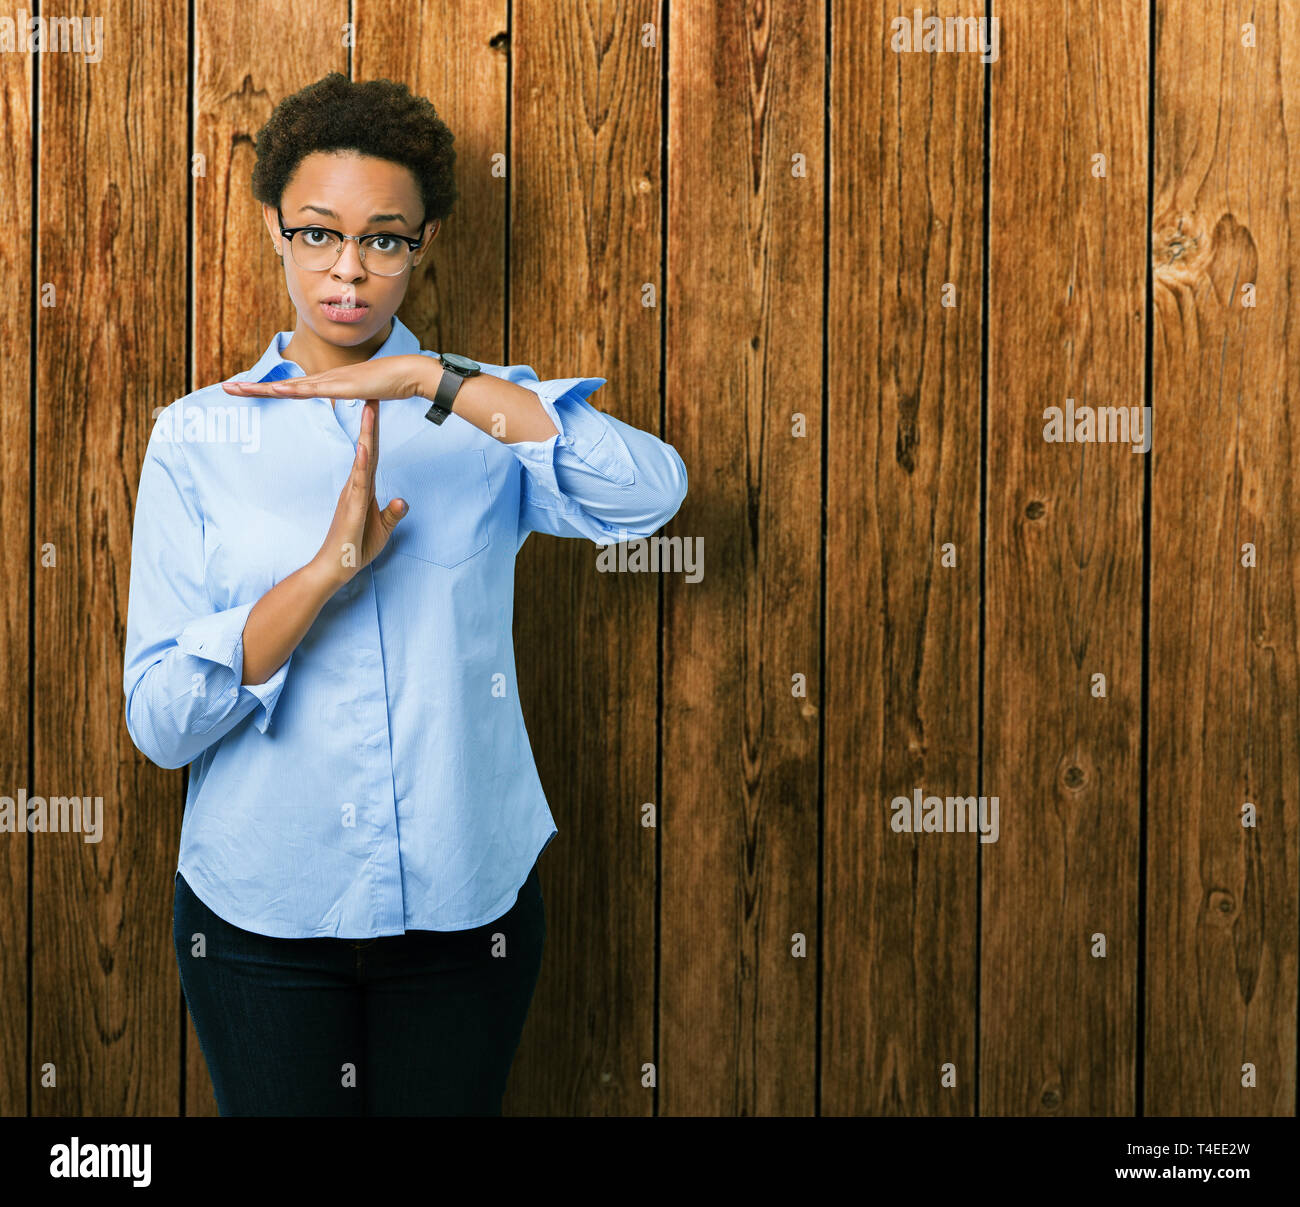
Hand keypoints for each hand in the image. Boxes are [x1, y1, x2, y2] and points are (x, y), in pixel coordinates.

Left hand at [221, 353, 436, 403]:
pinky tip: (275, 390)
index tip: (248, 390)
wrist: (410, 373)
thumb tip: (356, 402)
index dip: (269, 390)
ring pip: (290, 387)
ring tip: (236, 388)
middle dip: (253, 387)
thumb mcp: (368, 395)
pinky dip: (292, 391)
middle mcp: (325, 380)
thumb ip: (358, 397)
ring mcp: (332, 381)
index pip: (292, 389)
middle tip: (225, 387)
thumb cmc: (393, 383)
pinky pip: (313, 391)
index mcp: (329, 384)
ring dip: (262, 388)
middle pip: (282, 385)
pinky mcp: (342, 386)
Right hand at [313, 400, 405, 585]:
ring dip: (366, 435)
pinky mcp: (352, 508)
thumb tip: (402, 500)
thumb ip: (392, 515)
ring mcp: (352, 495)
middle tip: (373, 395)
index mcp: (362, 488)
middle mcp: (355, 486)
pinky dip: (361, 464)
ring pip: (361, 459)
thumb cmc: (355, 549)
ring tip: (369, 411)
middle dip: (370, 423)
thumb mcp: (382, 529)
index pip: (371, 454)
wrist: (335, 568)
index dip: (374, 433)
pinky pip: (358, 482)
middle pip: (366, 449)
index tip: (376, 409)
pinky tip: (363, 448)